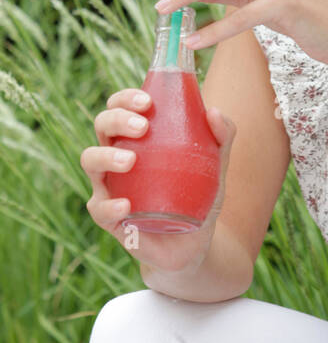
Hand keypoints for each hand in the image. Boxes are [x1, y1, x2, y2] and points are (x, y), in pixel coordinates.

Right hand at [81, 87, 237, 273]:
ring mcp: (111, 187)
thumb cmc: (198, 197)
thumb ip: (221, 139)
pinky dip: (110, 204)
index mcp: (137, 140)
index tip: (148, 101)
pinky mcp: (112, 219)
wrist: (195, 244)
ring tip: (130, 160)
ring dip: (106, 156)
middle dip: (117, 119)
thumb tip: (215, 112)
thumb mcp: (216, 168)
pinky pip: (100, 209)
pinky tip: (126, 205)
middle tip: (144, 127)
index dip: (125, 98)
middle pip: (102, 127)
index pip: (120, 108)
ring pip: (90, 161)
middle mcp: (117, 159)